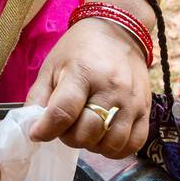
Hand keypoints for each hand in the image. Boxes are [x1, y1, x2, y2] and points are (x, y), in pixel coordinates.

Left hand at [25, 18, 151, 157]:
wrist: (118, 31)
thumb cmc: (79, 49)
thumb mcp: (52, 66)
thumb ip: (38, 96)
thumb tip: (32, 128)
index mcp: (82, 73)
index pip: (63, 112)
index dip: (46, 130)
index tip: (37, 133)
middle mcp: (110, 88)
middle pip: (87, 133)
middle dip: (69, 137)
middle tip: (65, 126)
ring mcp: (132, 100)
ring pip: (111, 144)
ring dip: (92, 145)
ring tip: (86, 130)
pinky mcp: (146, 108)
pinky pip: (134, 143)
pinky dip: (117, 149)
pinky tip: (105, 137)